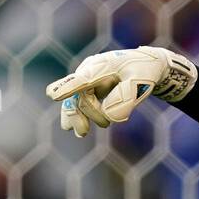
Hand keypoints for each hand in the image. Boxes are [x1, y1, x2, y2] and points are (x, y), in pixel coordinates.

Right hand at [45, 46, 196, 137]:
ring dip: (78, 117)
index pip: (84, 79)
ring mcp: (88, 80)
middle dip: (87, 113)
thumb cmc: (144, 71)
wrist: (146, 65)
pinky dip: (78, 116)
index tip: (52, 95)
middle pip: (80, 96)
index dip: (69, 88)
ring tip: (81, 133)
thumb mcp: (140, 82)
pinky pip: (79, 104)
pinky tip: (77, 130)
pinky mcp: (91, 89)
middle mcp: (89, 72)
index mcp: (101, 66)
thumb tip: (108, 115)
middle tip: (94, 129)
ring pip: (76, 101)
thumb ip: (125, 97)